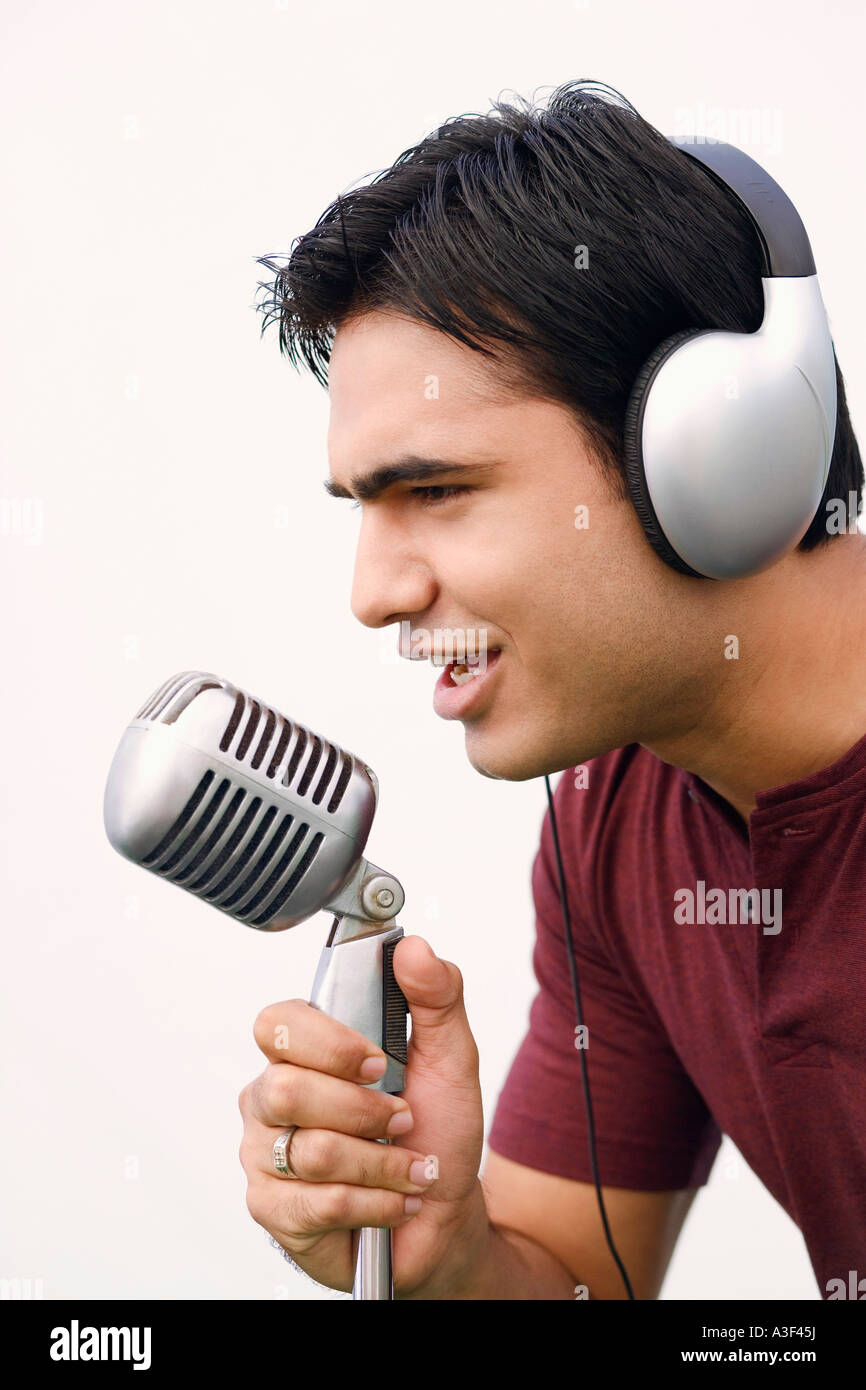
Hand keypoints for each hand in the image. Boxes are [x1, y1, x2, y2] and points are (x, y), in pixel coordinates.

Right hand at [238, 935, 488, 1295]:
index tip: (378, 1063)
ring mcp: (264, 1154)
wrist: (444, 1213)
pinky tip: (393, 1201)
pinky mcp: (271, 1209)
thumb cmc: (436, 1130)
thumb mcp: (450, 1058)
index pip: (278, 1024)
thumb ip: (436, 996)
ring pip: (310, 1151)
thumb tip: (413, 948)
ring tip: (408, 1167)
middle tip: (403, 1119)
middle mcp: (271, 1097)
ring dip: (382, 1163)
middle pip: (286, 1091)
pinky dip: (375, 1203)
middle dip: (364, 1112)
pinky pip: (317, 1203)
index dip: (328, 1045)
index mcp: (304, 1051)